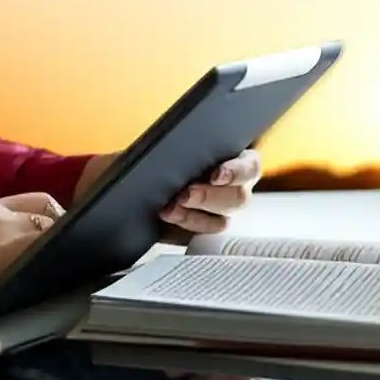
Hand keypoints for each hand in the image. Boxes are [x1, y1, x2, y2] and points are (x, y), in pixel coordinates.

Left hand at [0, 193, 64, 330]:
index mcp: (8, 246)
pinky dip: (22, 214)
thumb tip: (56, 261)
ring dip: (43, 215)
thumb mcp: (1, 292)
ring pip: (32, 201)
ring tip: (44, 234)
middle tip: (66, 241)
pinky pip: (10, 203)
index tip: (78, 251)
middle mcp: (0, 220)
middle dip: (61, 223)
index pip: (55, 230)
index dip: (70, 240)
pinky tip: (17, 231)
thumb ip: (31, 268)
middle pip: (48, 209)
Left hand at [72, 149, 263, 240]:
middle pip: (239, 198)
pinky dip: (186, 225)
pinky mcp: (202, 229)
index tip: (216, 175)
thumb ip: (174, 145)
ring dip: (196, 214)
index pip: (250, 166)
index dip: (237, 171)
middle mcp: (232, 186)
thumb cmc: (153, 156)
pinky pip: (203, 234)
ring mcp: (219, 211)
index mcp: (234, 158)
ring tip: (169, 207)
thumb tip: (173, 148)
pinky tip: (167, 216)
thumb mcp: (161, 146)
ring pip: (222, 219)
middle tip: (185, 193)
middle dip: (210, 196)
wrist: (129, 182)